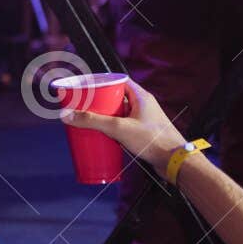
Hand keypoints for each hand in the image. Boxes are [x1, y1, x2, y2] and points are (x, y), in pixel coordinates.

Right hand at [63, 78, 186, 172]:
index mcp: (140, 96)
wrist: (175, 162)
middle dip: (99, 102)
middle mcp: (143, 105)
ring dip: (105, 116)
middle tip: (83, 106)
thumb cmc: (152, 140)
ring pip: (120, 113)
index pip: (118, 81)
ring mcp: (144, 120)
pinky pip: (124, 125)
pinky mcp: (144, 133)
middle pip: (116, 98)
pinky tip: (103, 135)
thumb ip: (92, 121)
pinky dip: (113, 128)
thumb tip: (67, 115)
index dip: (101, 83)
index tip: (86, 87)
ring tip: (89, 121)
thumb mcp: (118, 128)